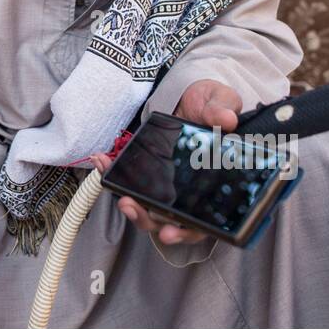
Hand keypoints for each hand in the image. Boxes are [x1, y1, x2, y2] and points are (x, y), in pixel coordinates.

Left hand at [91, 78, 242, 246]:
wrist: (193, 97)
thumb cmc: (213, 106)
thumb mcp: (221, 101)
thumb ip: (222, 110)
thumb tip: (227, 119)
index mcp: (212, 187)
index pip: (201, 222)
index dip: (186, 232)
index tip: (169, 232)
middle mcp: (189, 193)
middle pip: (168, 221)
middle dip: (147, 219)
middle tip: (132, 207)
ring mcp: (167, 185)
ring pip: (147, 209)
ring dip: (131, 206)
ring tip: (119, 195)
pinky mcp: (148, 171)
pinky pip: (130, 181)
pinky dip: (113, 173)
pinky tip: (102, 161)